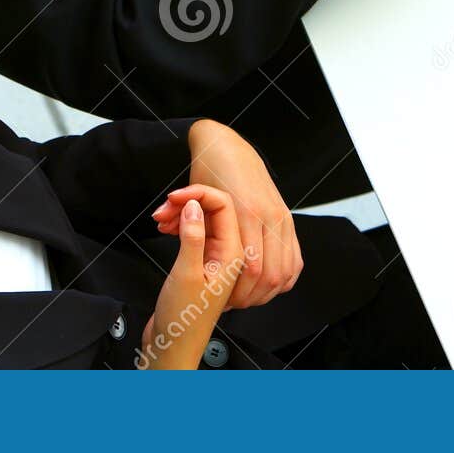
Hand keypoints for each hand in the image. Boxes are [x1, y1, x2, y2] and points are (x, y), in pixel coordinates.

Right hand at [138, 191, 245, 368]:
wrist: (172, 346)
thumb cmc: (183, 320)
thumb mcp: (187, 273)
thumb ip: (193, 237)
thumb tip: (195, 206)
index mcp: (232, 253)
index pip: (224, 206)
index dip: (199, 194)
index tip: (175, 196)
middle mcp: (227, 254)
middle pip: (213, 212)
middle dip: (187, 205)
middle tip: (163, 210)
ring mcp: (214, 258)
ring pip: (202, 222)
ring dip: (181, 216)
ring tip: (160, 221)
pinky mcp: (200, 264)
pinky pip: (194, 235)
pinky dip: (180, 228)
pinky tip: (165, 230)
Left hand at [156, 120, 299, 309]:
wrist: (229, 147)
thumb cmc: (209, 170)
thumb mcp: (191, 193)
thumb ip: (176, 212)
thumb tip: (158, 222)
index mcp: (247, 211)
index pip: (249, 268)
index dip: (236, 292)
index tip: (222, 302)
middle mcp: (269, 215)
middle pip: (270, 275)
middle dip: (251, 297)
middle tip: (232, 305)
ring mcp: (282, 217)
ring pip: (285, 271)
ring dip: (267, 292)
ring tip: (247, 298)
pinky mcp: (288, 219)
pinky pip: (295, 259)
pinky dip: (284, 278)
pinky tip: (267, 286)